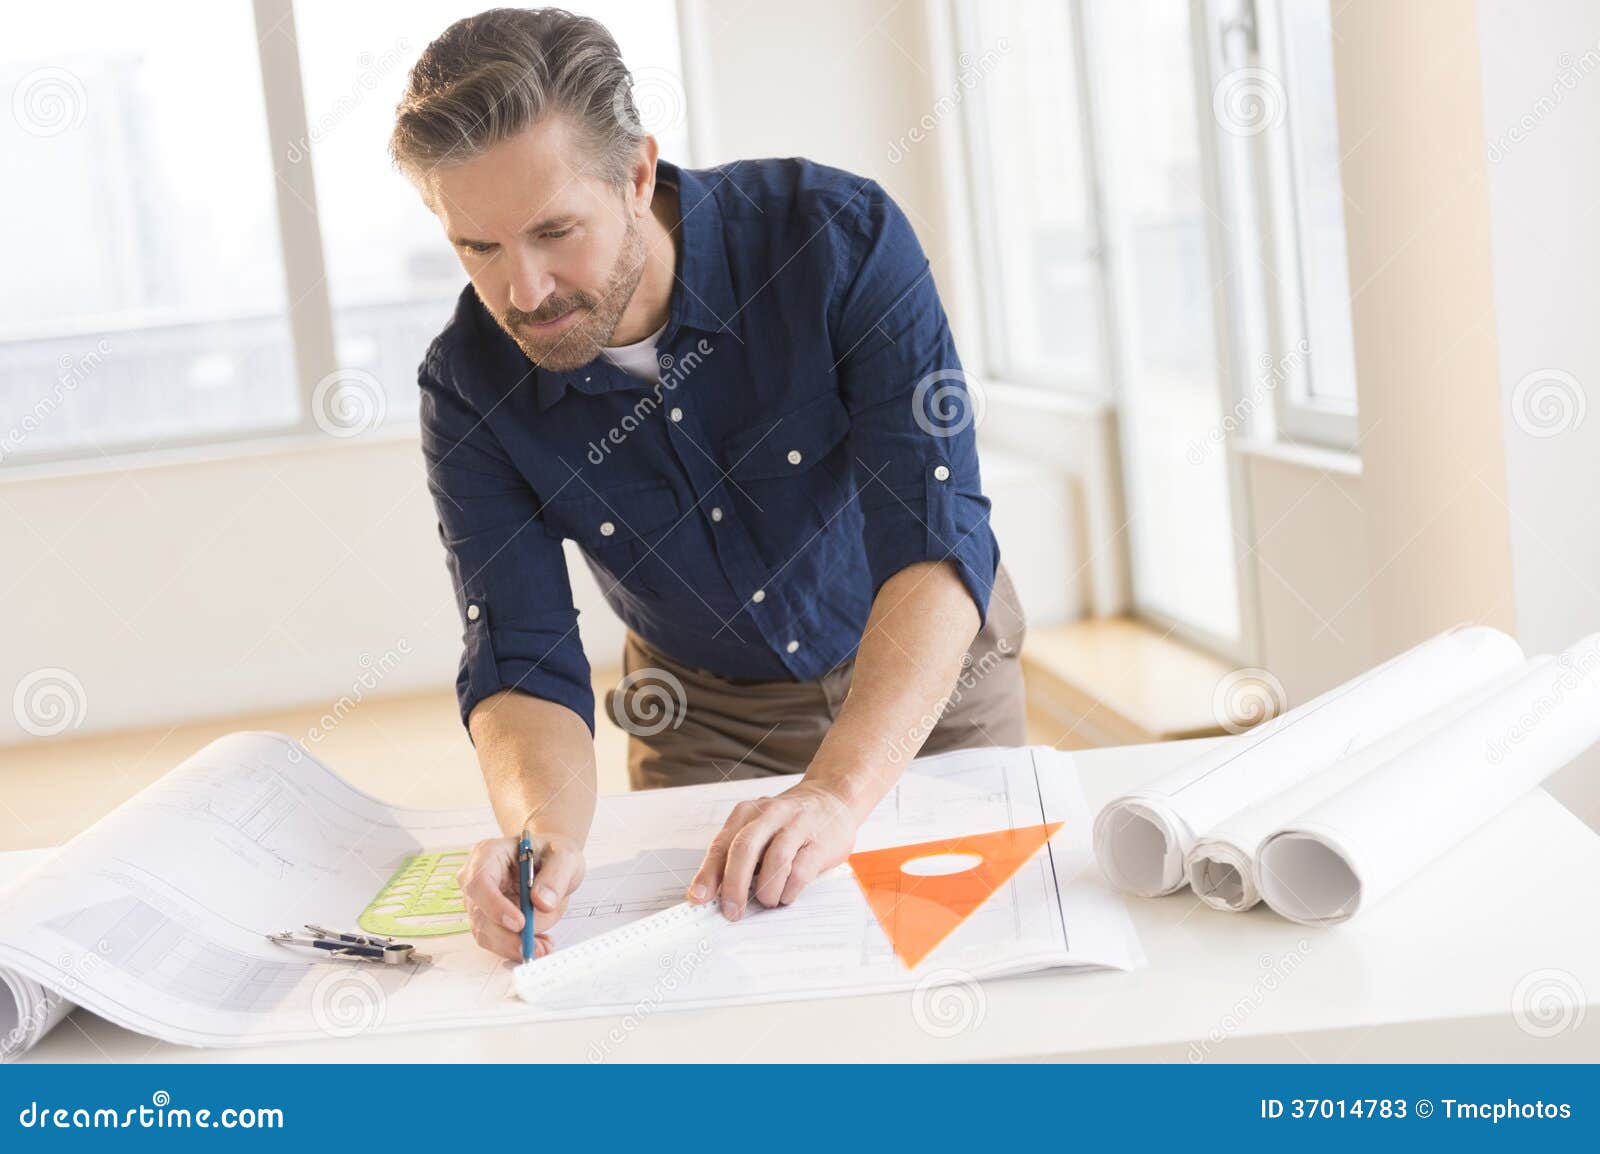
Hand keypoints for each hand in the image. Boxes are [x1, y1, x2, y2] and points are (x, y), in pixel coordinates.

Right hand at [456, 831, 584, 961]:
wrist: (552, 863)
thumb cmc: (552, 854)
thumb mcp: (565, 858)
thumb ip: (555, 878)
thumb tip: (542, 903)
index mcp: (489, 853)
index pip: (479, 882)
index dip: (495, 906)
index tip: (520, 923)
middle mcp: (477, 878)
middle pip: (479, 913)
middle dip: (506, 936)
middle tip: (535, 947)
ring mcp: (480, 901)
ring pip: (485, 933)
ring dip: (513, 946)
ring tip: (543, 946)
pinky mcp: (488, 920)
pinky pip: (496, 941)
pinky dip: (516, 947)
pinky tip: (538, 943)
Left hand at [687, 781, 861, 918]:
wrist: (834, 798)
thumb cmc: (790, 820)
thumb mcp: (759, 828)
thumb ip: (738, 852)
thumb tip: (716, 891)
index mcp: (747, 813)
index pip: (722, 845)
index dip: (708, 874)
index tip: (698, 897)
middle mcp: (770, 815)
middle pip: (744, 850)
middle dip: (734, 886)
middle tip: (732, 911)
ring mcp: (797, 826)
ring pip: (774, 861)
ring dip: (767, 890)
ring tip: (767, 901)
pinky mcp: (819, 842)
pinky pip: (800, 871)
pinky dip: (789, 889)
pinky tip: (787, 895)